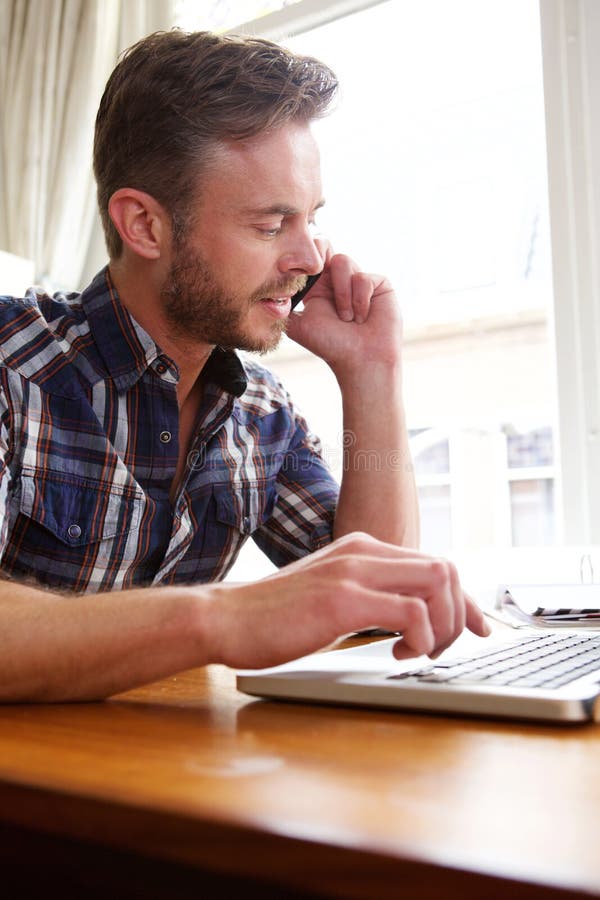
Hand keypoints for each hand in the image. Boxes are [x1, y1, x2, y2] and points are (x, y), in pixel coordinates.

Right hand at [204, 532, 490, 669]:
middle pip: (446, 569)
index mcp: (362, 549)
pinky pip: (412, 612)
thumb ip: (367, 596)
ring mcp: (353, 572)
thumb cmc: (272, 617)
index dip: (464, 599)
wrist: (224, 619)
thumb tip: (408, 619)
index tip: (478, 629)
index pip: (435, 564)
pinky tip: (398, 654)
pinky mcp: (344, 600)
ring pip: (438, 584)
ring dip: (443, 627)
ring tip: (418, 652)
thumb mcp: (329, 596)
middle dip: (459, 615)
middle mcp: (363, 552)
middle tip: (439, 650)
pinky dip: (421, 637)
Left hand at [285, 250, 402, 377]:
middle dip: (318, 259)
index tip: (289, 268)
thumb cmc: (331, 346)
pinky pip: (362, 278)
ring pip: (342, 261)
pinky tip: (362, 318)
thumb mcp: (298, 326)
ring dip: (341, 294)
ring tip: (346, 319)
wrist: (361, 360)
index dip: (300, 258)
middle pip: (324, 245)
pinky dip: (359, 300)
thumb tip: (265, 293)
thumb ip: (283, 308)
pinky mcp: (378, 283)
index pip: (307, 257)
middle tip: (317, 277)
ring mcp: (358, 279)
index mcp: (317, 286)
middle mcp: (337, 279)